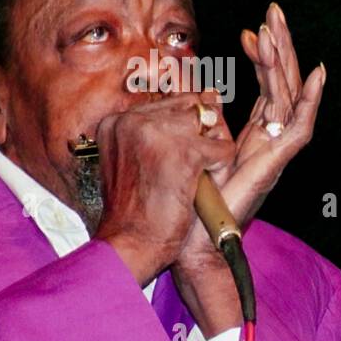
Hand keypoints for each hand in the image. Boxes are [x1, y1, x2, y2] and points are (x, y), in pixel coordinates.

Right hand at [93, 91, 236, 285]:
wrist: (130, 245)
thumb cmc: (138, 210)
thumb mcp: (139, 160)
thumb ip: (166, 128)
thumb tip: (212, 94)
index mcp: (118, 120)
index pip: (171, 102)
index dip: (184, 131)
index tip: (171, 161)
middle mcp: (133, 119)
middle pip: (192, 107)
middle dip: (200, 136)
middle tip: (184, 170)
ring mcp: (157, 133)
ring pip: (209, 124)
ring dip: (210, 153)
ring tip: (191, 179)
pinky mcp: (183, 152)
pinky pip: (222, 147)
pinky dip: (220, 168)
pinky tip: (200, 187)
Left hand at [171, 2, 325, 330]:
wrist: (187, 238)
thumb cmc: (185, 198)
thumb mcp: (185, 139)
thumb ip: (189, 106)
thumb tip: (181, 72)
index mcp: (252, 134)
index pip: (265, 86)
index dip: (261, 57)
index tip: (247, 30)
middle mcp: (268, 140)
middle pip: (282, 84)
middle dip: (280, 46)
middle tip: (274, 11)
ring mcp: (275, 151)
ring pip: (290, 96)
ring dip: (285, 60)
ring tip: (275, 29)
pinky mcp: (276, 163)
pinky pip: (301, 125)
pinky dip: (310, 99)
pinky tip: (315, 74)